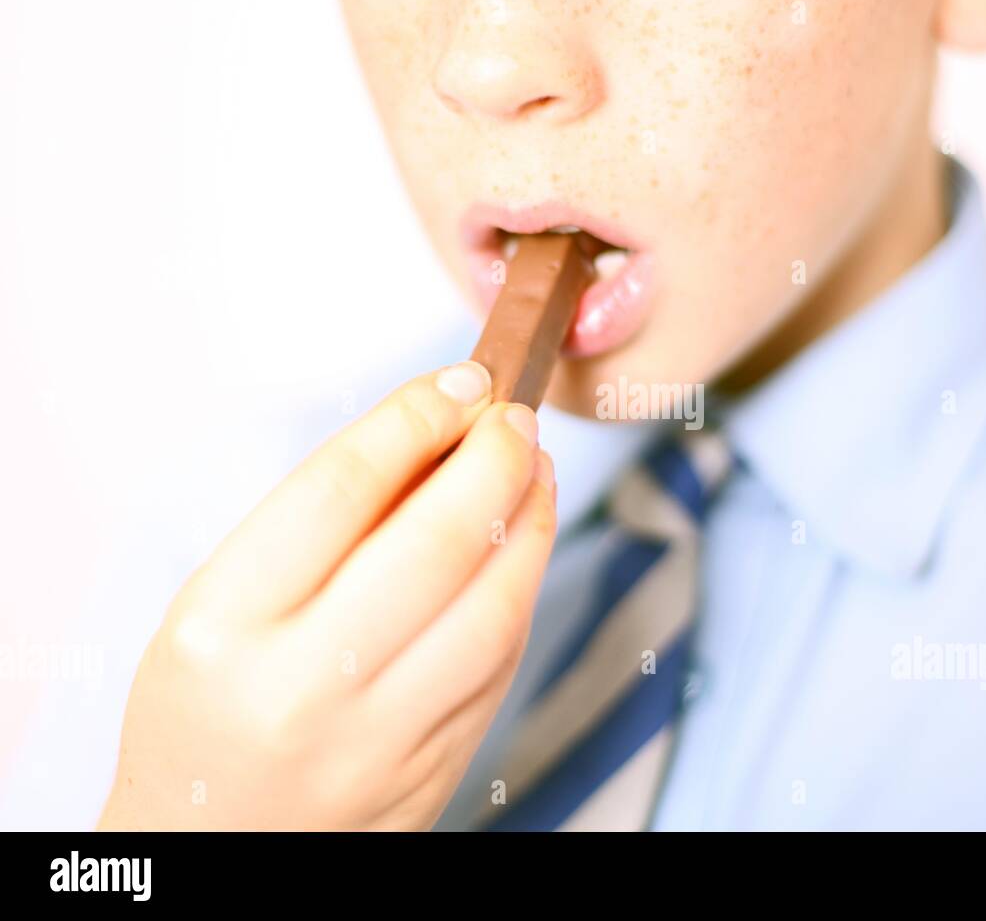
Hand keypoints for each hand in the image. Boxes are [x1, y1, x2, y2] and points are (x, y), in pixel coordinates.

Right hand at [98, 362, 555, 829]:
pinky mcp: (433, 770)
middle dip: (495, 460)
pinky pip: (501, 662)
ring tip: (535, 472)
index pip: (341, 489)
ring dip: (530, 523)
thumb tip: (432, 432)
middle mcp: (305, 686)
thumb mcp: (218, 603)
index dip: (414, 419)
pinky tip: (520, 546)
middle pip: (437, 542)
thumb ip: (315, 525)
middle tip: (514, 420)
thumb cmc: (209, 709)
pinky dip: (521, 590)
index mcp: (226, 626)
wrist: (217, 845)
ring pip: (494, 607)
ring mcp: (378, 740)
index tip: (459, 383)